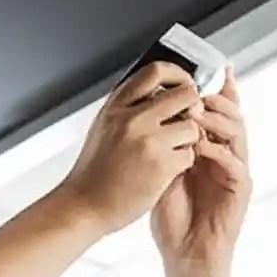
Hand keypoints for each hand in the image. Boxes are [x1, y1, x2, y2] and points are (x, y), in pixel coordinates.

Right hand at [56, 62, 201, 234]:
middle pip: (184, 94)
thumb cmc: (93, 173)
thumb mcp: (104, 128)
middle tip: (189, 118)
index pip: (156, 71)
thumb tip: (159, 95)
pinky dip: (184, 162)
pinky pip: (190, 153)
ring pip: (192, 126)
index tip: (184, 85)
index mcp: (117, 106)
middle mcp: (132, 118)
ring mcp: (148, 140)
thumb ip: (128, 109)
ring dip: (189, 139)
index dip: (178, 75)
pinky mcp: (161, 164)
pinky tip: (168, 170)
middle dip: (193, 106)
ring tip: (173, 151)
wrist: (83, 206)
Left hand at [151, 67, 250, 268]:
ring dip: (219, 119)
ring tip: (198, 112)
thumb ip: (164, 142)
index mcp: (209, 148)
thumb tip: (149, 109)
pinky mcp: (240, 189)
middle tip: (198, 90)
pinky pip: (235, 163)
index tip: (211, 67)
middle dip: (216, 99)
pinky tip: (201, 146)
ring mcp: (236, 171)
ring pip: (238, 133)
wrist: (184, 252)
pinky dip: (219, 151)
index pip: (218, 111)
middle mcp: (226, 155)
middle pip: (232, 115)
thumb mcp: (162, 170)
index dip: (217, 89)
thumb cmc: (172, 216)